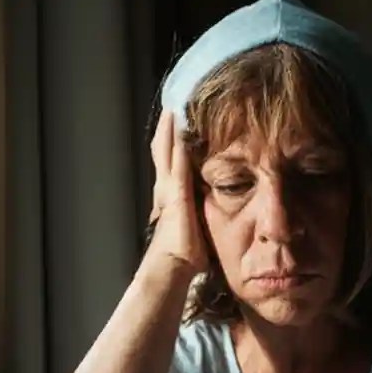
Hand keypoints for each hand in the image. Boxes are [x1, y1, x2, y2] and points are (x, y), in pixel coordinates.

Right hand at [144, 110, 207, 276]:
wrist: (171, 265)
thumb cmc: (183, 254)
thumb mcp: (193, 229)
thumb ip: (198, 217)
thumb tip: (209, 218)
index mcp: (169, 197)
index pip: (168, 164)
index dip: (169, 145)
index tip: (175, 126)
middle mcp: (165, 188)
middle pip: (162, 151)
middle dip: (166, 130)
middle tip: (171, 107)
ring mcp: (168, 188)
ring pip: (166, 150)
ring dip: (170, 130)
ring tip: (174, 109)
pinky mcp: (176, 192)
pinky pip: (176, 161)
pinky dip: (177, 144)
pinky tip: (182, 128)